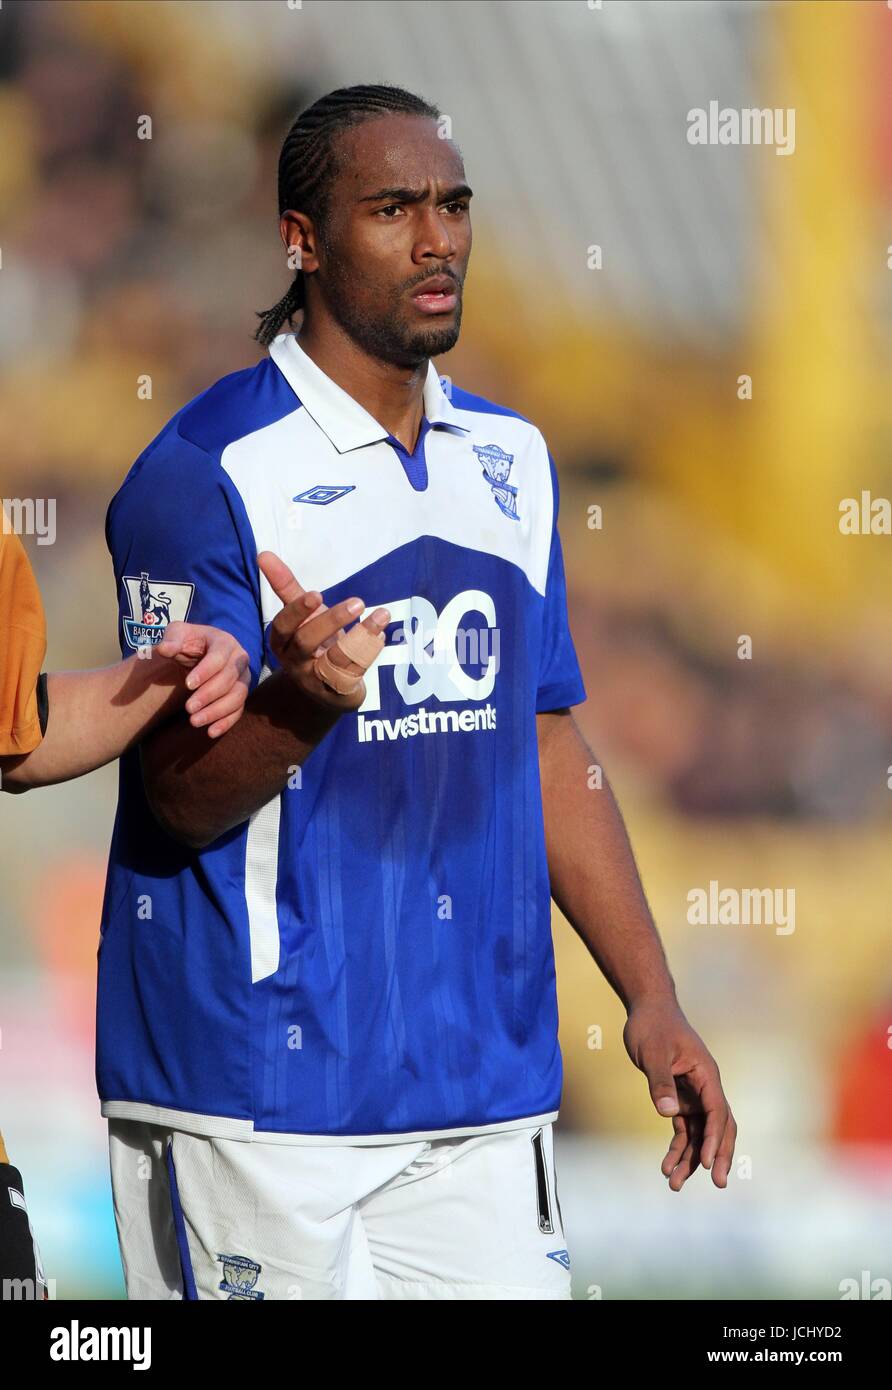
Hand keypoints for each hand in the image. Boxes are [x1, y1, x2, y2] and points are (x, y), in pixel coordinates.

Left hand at [155, 622, 250, 737]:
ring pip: (237, 697)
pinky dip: (226, 722)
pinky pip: (238, 710)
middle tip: (188, 708)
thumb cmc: (188, 642)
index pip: (219, 657)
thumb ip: (171, 639)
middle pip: (229, 679)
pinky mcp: (240, 694)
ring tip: (194, 721)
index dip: (205, 672)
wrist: (199, 652)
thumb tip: (165, 648)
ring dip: (217, 711)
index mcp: (225, 642)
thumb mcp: (178, 633)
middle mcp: (239, 659)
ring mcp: (243, 678)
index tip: (187, 685)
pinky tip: (210, 732)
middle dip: (209, 695)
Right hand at [257, 551, 389, 711]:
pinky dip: (368, 653)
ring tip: (382, 615)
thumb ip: (286, 587)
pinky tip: (380, 634)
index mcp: (282, 641)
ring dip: (361, 636)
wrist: (325, 691)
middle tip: (358, 601)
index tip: (316, 594)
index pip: (283, 626)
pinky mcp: (338, 692)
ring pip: (336, 659)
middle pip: (307, 642)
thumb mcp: (301, 616)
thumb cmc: (312, 643)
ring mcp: (316, 679)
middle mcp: (295, 662)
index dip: (298, 611)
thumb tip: (263, 553)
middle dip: (331, 621)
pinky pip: (354, 673)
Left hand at [623, 997, 736, 1190]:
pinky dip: (679, 1148)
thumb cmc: (652, 1027)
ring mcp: (694, 1095)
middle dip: (719, 1156)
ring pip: (701, 1134)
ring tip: (674, 1184)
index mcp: (706, 1074)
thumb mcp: (652, 1053)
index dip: (716, 1138)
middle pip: (720, 1127)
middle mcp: (705, 1087)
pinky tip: (667, 1166)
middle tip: (717, 1183)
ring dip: (692, 1159)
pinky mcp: (680, 1099)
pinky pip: (685, 1130)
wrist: (648, 1010)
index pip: (717, 1111)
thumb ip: (660, 1082)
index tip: (709, 1162)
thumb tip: (668, 1114)